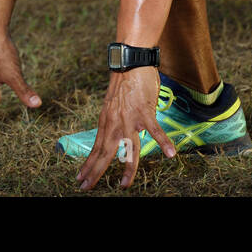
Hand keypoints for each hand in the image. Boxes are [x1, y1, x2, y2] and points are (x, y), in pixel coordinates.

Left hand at [76, 66, 175, 189]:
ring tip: (124, 185)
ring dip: (127, 168)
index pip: (96, 148)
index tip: (80, 179)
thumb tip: (114, 136)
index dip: (88, 165)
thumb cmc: (124, 84)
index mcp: (106, 122)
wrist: (130, 64)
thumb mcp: (111, 106)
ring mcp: (130, 119)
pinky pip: (156, 131)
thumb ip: (112, 122)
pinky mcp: (145, 112)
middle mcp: (115, 123)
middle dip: (95, 172)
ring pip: (128, 148)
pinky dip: (163, 142)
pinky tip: (170, 154)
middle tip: (86, 188)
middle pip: (105, 153)